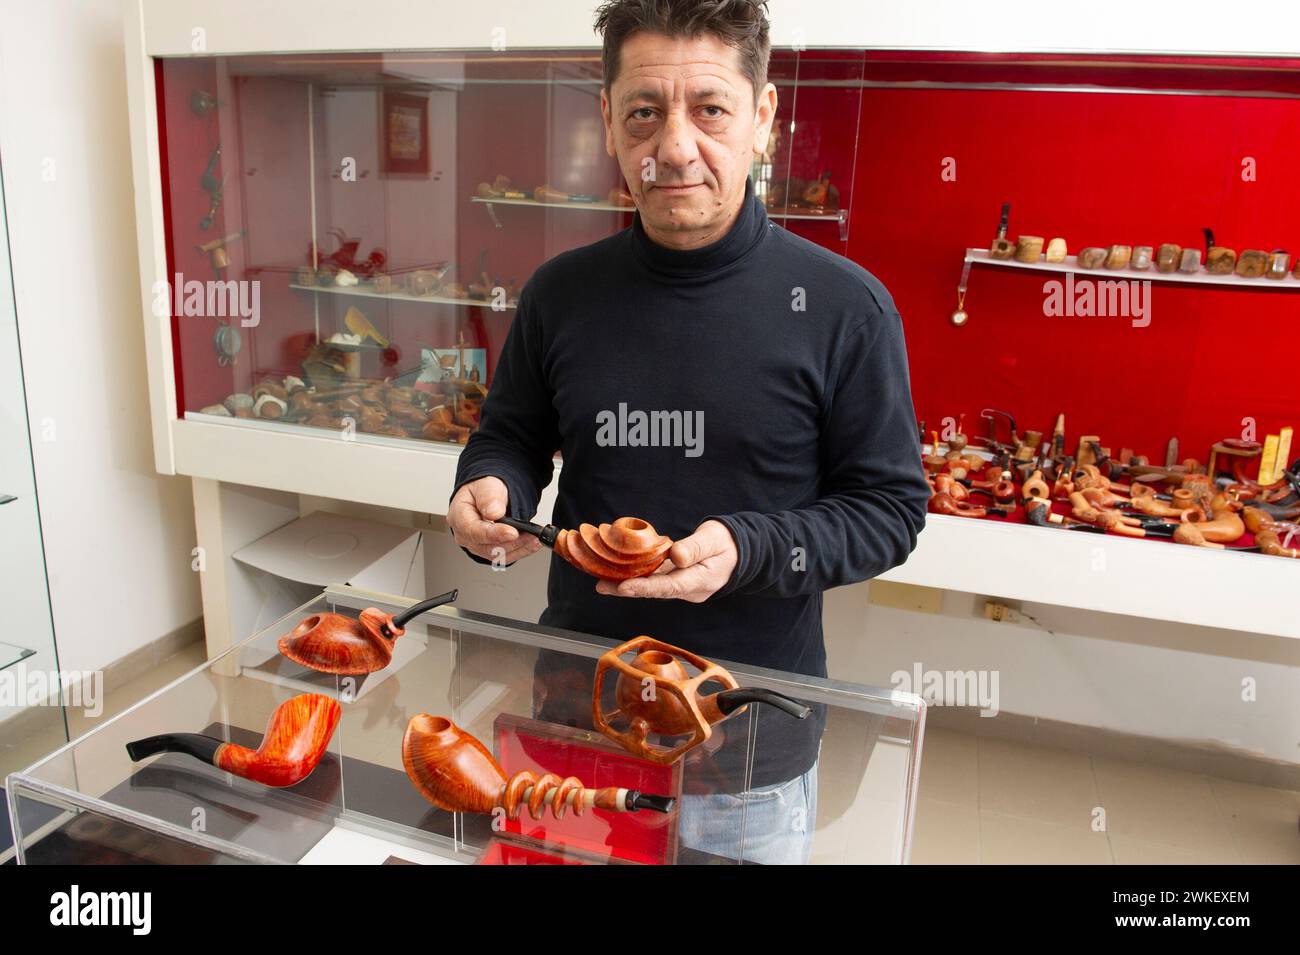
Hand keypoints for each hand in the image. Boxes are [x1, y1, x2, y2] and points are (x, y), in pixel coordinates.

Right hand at [447, 476, 542, 564]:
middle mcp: (466, 535)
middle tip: (530, 535)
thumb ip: (488, 498)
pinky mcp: (490, 551)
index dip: (494, 534)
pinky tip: (532, 544)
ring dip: (519, 548)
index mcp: (459, 517)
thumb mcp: (486, 486)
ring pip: (498, 555)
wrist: (488, 494)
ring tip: (534, 539)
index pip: (473, 531)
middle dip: (512, 543)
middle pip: (487, 547)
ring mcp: (477, 545)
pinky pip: (505, 556)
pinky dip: (521, 551)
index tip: (512, 532)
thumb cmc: (483, 490)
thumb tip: (494, 513)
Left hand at [595, 520, 737, 602]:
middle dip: (628, 589)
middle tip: (602, 586)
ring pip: (653, 587)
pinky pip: (655, 581)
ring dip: (627, 585)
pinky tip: (617, 575)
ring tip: (602, 583)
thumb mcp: (715, 539)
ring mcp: (682, 587)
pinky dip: (637, 578)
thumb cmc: (727, 542)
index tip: (624, 586)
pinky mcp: (676, 581)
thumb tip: (676, 556)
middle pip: (656, 591)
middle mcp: (689, 589)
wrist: (738, 551)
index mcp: (702, 580)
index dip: (646, 587)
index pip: (671, 586)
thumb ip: (696, 547)